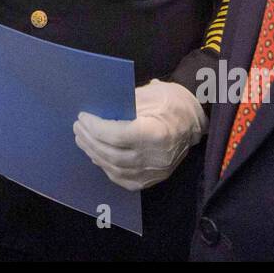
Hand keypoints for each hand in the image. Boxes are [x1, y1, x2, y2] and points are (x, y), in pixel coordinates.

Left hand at [73, 80, 206, 190]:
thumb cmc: (173, 101)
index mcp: (156, 133)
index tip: (83, 117)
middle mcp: (156, 157)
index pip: (118, 135)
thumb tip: (97, 110)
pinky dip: (107, 167)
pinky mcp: (154, 178)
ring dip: (95, 154)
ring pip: (116, 169)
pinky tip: (97, 155)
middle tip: (78, 127)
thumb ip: (124, 104)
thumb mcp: (150, 93)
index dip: (96, 127)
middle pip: (113, 154)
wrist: (196, 119)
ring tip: (82, 139)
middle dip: (90, 140)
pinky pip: (124, 178)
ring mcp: (156, 172)